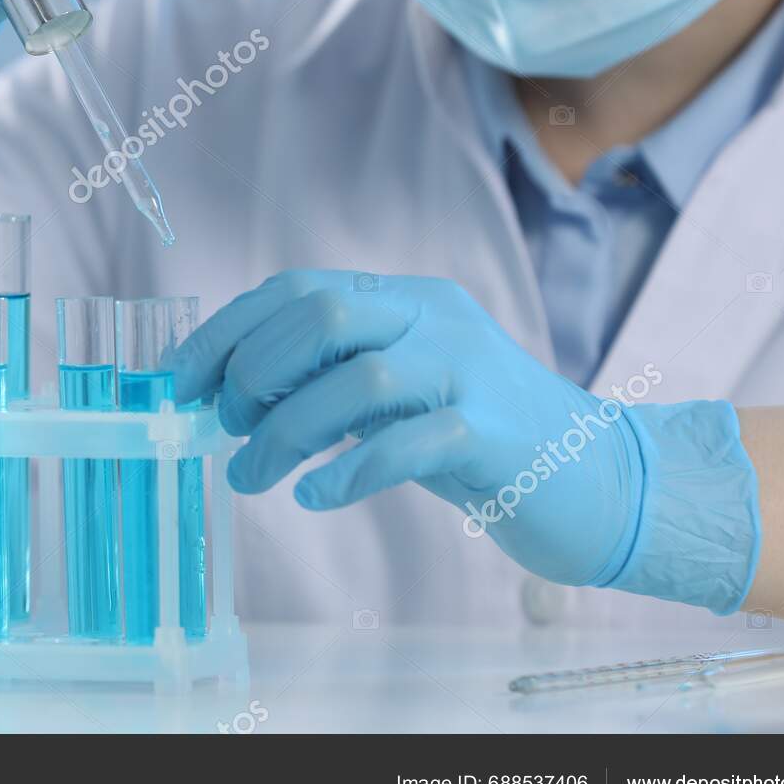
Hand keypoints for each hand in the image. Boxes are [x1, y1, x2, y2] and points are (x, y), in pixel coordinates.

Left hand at [171, 270, 756, 608]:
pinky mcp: (494, 436)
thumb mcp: (398, 393)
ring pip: (357, 379)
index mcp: (407, 300)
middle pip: (321, 315)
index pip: (297, 288)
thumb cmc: (480, 439)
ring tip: (251, 475)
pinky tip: (313, 496)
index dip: (227, 330)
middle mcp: (437, 320)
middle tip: (229, 426)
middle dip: (254, 371)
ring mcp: (470, 374)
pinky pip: (407, 444)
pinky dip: (347, 470)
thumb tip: (231, 395)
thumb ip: (330, 381)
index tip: (179, 380)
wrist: (604, 481)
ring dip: (285, 432)